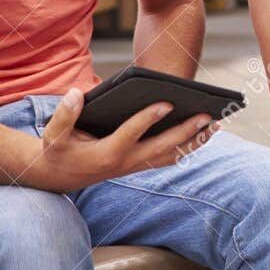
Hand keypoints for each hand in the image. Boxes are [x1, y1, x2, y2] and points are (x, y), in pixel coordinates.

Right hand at [33, 89, 218, 191]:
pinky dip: (189, 147)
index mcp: (106, 153)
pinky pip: (170, 158)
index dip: (148, 118)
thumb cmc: (57, 150)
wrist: (59, 177)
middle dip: (186, 131)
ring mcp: (136, 166)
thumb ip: (65, 114)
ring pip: (171, 155)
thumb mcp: (53, 134)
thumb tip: (77, 93)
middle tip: (207, 114)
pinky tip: (204, 134)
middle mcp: (125, 162)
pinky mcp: (140, 166)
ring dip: (194, 141)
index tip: (167, 102)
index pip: (131, 133)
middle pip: (162, 147)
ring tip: (215, 123)